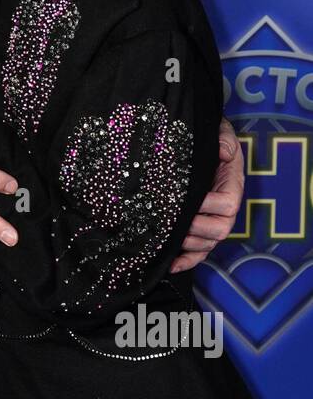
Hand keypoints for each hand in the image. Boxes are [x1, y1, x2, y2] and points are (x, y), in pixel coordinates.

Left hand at [170, 117, 242, 272]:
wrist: (202, 146)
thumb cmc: (211, 141)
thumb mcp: (221, 133)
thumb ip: (224, 140)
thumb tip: (223, 152)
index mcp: (233, 187)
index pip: (227, 205)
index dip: (207, 205)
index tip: (187, 199)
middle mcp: (226, 210)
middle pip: (218, 231)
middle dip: (193, 228)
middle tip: (171, 221)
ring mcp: (214, 223)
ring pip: (206, 244)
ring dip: (187, 244)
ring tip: (166, 239)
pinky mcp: (202, 232)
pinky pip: (199, 253)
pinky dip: (186, 261)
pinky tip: (170, 265)